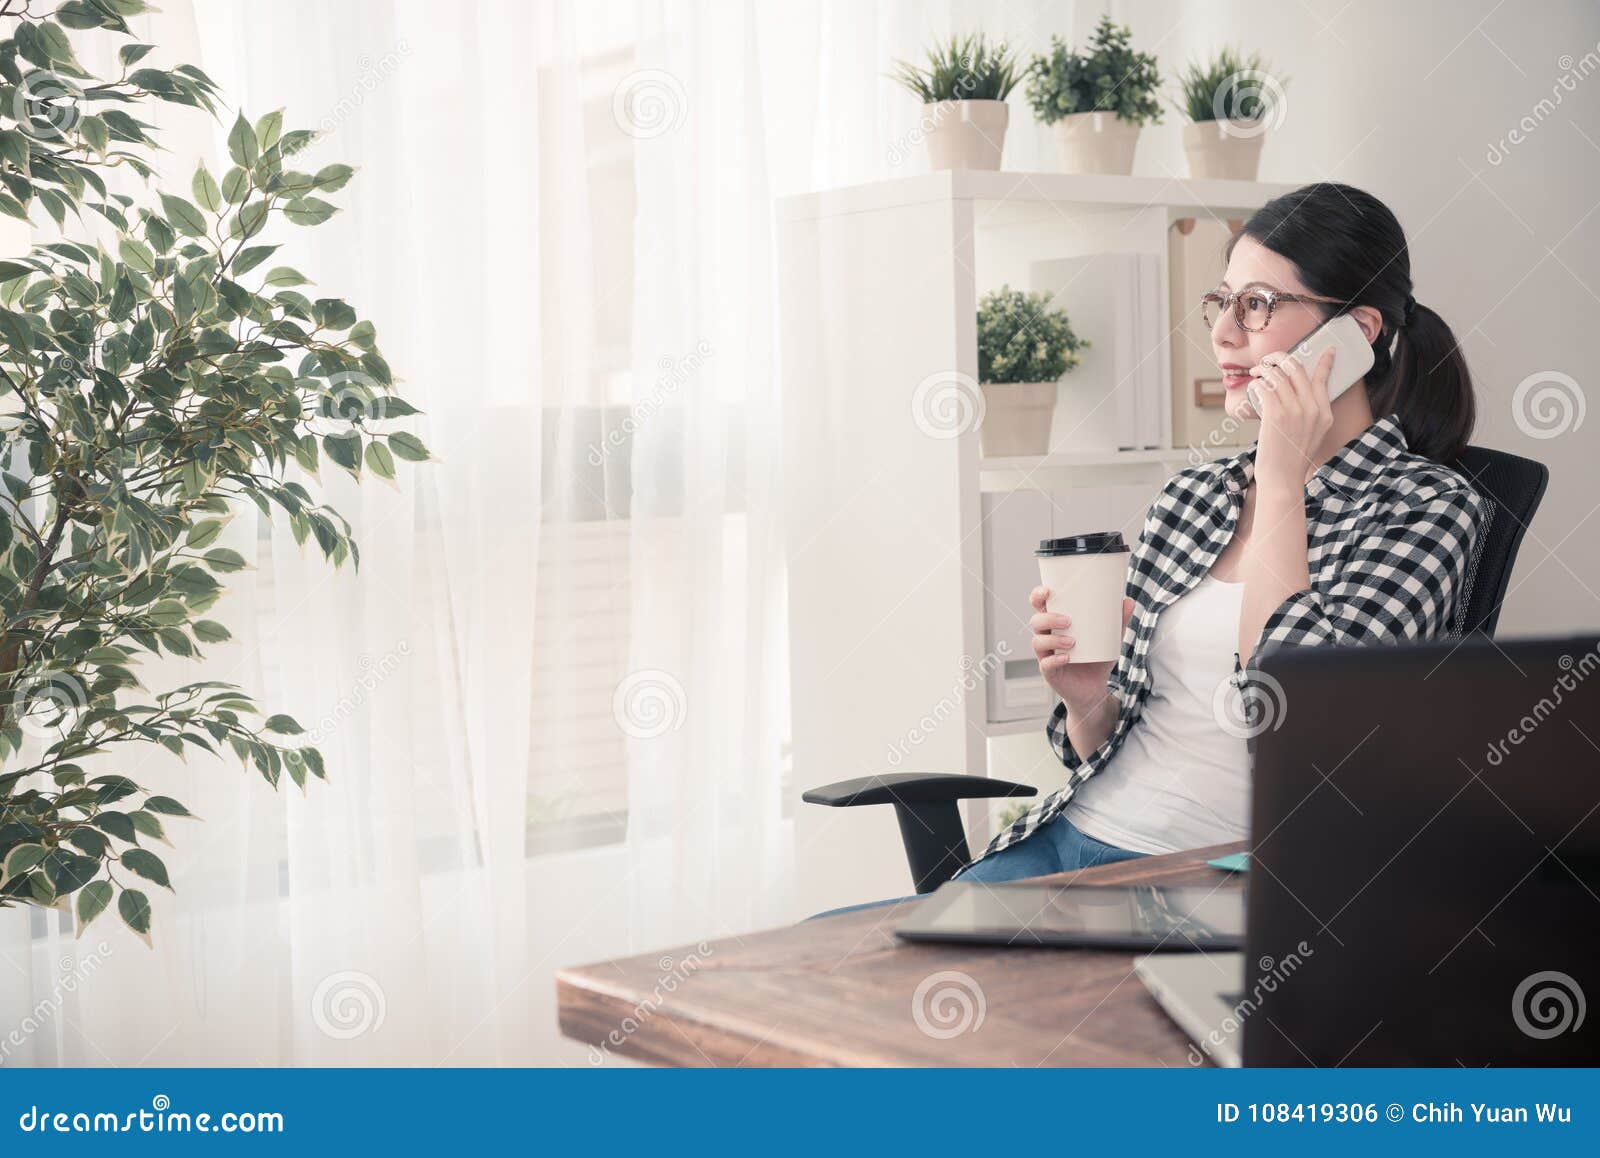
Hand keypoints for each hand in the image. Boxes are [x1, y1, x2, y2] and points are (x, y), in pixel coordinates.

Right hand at [1029, 586, 1133, 709]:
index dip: (1038, 596)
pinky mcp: (1049, 672)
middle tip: (1067, 621)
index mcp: (1056, 624)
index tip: (1047, 591)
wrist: (1094, 690)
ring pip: (1038, 641)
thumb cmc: (1097, 659)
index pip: (1040, 606)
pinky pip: (1046, 663)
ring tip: (1072, 642)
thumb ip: (1117, 621)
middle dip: (1048, 618)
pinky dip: (1055, 659)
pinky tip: (1067, 658)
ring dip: (1053, 640)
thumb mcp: (1110, 639)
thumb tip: (1129, 601)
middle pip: (1036, 621)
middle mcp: (1047, 637)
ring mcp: (1046, 655)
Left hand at [1248, 345, 1335, 491]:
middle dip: (1280, 357)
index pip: (1324, 379)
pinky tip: (1254, 385)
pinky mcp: (1275, 415)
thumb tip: (1299, 393)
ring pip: (1277, 374)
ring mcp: (1294, 411)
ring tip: (1257, 372)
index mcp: (1324, 413)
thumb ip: (1312, 414)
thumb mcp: (1313, 434)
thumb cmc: (1291, 457)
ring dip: (1264, 368)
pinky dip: (1257, 382)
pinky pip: (1264, 387)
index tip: (1328, 350)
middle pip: (1297, 369)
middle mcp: (1312, 409)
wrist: (1282, 478)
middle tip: (1269, 360)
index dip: (1326, 361)